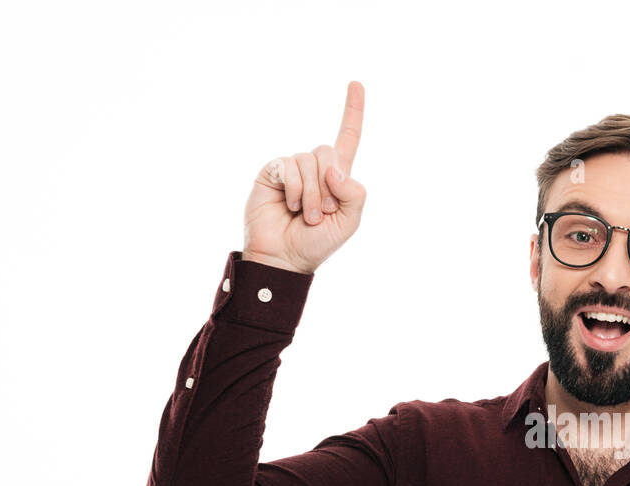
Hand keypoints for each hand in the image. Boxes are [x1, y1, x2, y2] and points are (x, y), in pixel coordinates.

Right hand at [242, 80, 367, 274]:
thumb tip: (334, 168)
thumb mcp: (349, 222)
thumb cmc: (317, 243)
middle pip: (328, 152)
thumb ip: (355, 194)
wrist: (284, 258)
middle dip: (328, 186)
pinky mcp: (272, 171)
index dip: (353, 112)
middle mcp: (314, 168)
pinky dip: (293, 189)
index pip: (348, 138)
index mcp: (337, 177)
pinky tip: (287, 205)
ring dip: (310, 194)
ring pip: (309, 161)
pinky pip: (288, 167)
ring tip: (303, 216)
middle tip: (321, 213)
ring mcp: (292, 169)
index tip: (356, 83)